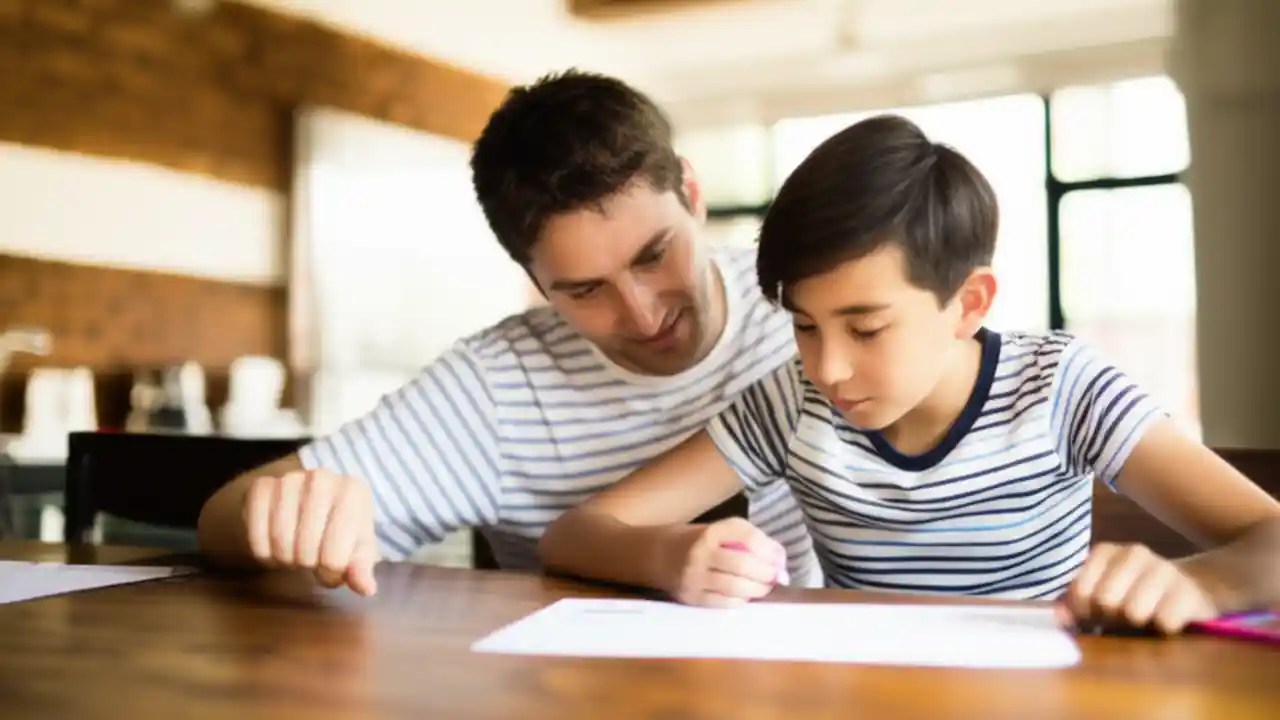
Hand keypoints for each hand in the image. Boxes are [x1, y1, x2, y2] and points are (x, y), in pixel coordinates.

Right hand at [243, 469, 379, 595]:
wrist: (309, 505)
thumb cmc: (340, 530)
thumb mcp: (357, 550)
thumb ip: (361, 569)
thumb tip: (366, 588)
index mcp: (353, 492)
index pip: (335, 557)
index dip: (330, 573)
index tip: (331, 564)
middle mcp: (322, 478)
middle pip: (306, 550)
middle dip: (307, 564)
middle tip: (311, 557)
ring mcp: (289, 478)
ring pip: (279, 542)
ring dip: (285, 558)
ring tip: (295, 550)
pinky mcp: (261, 485)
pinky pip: (255, 533)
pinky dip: (263, 551)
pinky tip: (275, 545)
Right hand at [659, 518, 787, 607]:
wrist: (654, 555)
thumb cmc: (695, 541)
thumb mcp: (719, 532)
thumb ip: (748, 541)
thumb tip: (780, 560)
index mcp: (711, 531)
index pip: (746, 535)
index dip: (769, 549)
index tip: (780, 559)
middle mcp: (701, 552)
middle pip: (743, 564)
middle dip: (767, 573)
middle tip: (777, 577)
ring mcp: (694, 577)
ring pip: (735, 586)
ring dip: (758, 589)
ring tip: (764, 588)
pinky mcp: (690, 597)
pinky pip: (723, 602)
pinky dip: (741, 600)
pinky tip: (744, 596)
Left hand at [1062, 543, 1216, 634]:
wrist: (1192, 589)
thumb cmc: (1136, 594)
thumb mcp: (1102, 593)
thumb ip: (1075, 604)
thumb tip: (1058, 618)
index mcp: (1106, 551)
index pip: (1081, 590)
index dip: (1085, 611)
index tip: (1096, 614)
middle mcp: (1134, 552)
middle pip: (1106, 601)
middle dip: (1112, 617)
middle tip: (1124, 616)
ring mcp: (1164, 569)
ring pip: (1134, 612)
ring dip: (1138, 623)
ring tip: (1146, 616)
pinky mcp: (1189, 592)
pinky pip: (1164, 622)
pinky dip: (1163, 628)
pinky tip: (1168, 619)